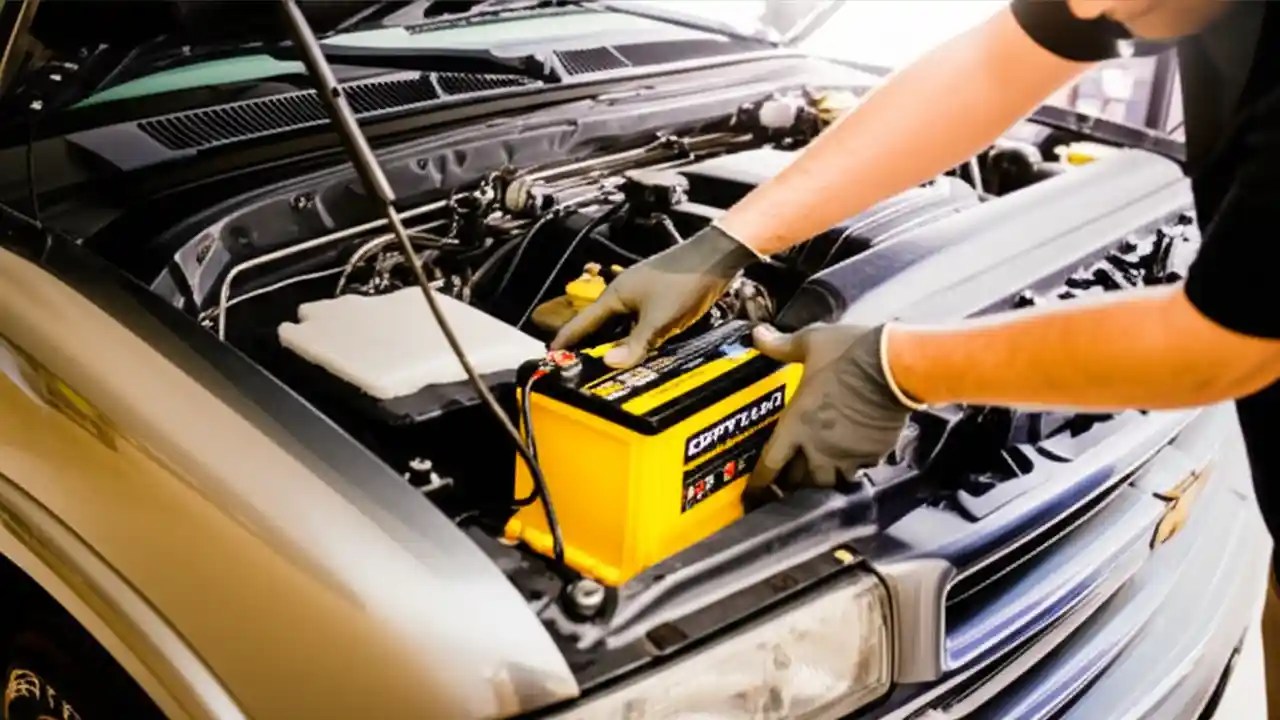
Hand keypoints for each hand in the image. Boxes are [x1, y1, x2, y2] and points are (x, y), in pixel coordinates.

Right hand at [549, 224, 758, 367]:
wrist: (715, 257)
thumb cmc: (684, 282)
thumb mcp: (659, 320)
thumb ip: (635, 345)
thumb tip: (609, 363)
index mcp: (616, 295)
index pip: (583, 322)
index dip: (567, 339)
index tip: (551, 353)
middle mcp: (624, 292)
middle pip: (600, 323)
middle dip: (589, 343)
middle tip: (576, 364)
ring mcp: (641, 293)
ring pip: (620, 323)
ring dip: (614, 341)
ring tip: (604, 362)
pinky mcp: (658, 295)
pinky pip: (636, 320)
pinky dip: (632, 335)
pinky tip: (638, 347)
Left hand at [749, 322, 913, 489]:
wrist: (893, 364)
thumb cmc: (847, 353)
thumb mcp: (810, 343)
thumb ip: (781, 345)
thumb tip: (757, 335)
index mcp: (796, 425)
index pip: (771, 464)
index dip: (760, 482)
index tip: (755, 491)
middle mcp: (818, 447)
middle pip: (800, 481)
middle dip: (793, 481)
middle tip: (792, 477)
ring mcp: (847, 454)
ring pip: (830, 482)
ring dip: (823, 479)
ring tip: (823, 473)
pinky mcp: (874, 453)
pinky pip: (859, 470)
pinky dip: (853, 468)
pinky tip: (854, 459)